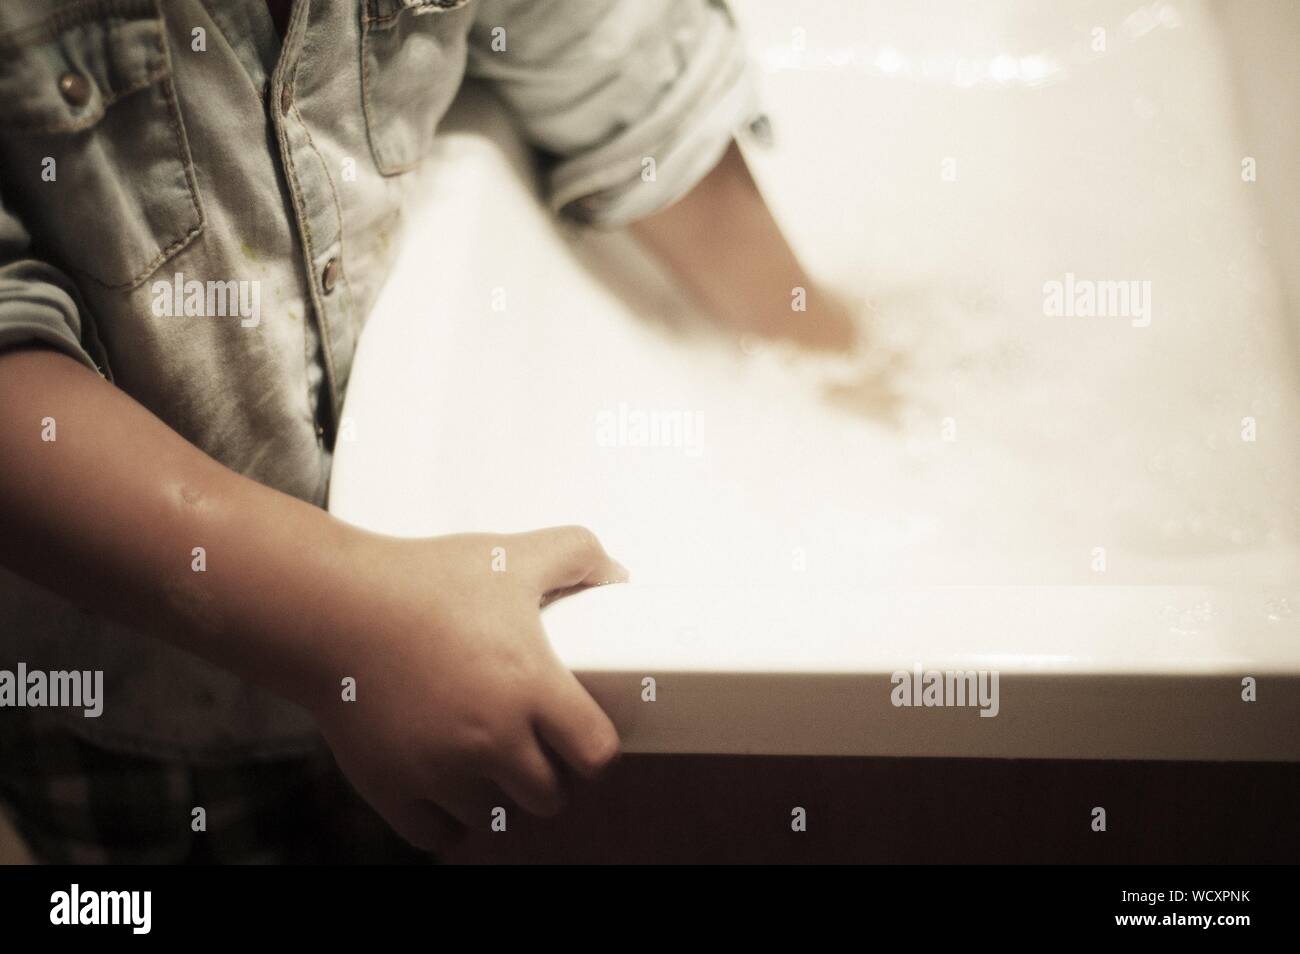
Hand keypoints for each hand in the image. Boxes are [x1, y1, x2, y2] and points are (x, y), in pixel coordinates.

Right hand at [313, 526, 627, 850]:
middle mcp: (491, 739)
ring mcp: (440, 771)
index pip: (596, 753)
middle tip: (534, 745)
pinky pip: (438, 834)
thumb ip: (576, 554)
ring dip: (497, 794)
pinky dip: (447, 818)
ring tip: (488, 758)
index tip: (581, 734)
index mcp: (529, 687)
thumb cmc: (421, 582)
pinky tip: (448, 786)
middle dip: (548, 773)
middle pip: (549, 795)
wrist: (332, 606)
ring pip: (495, 816)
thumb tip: (615, 574)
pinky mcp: (392, 789)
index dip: (594, 746)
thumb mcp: (510, 555)